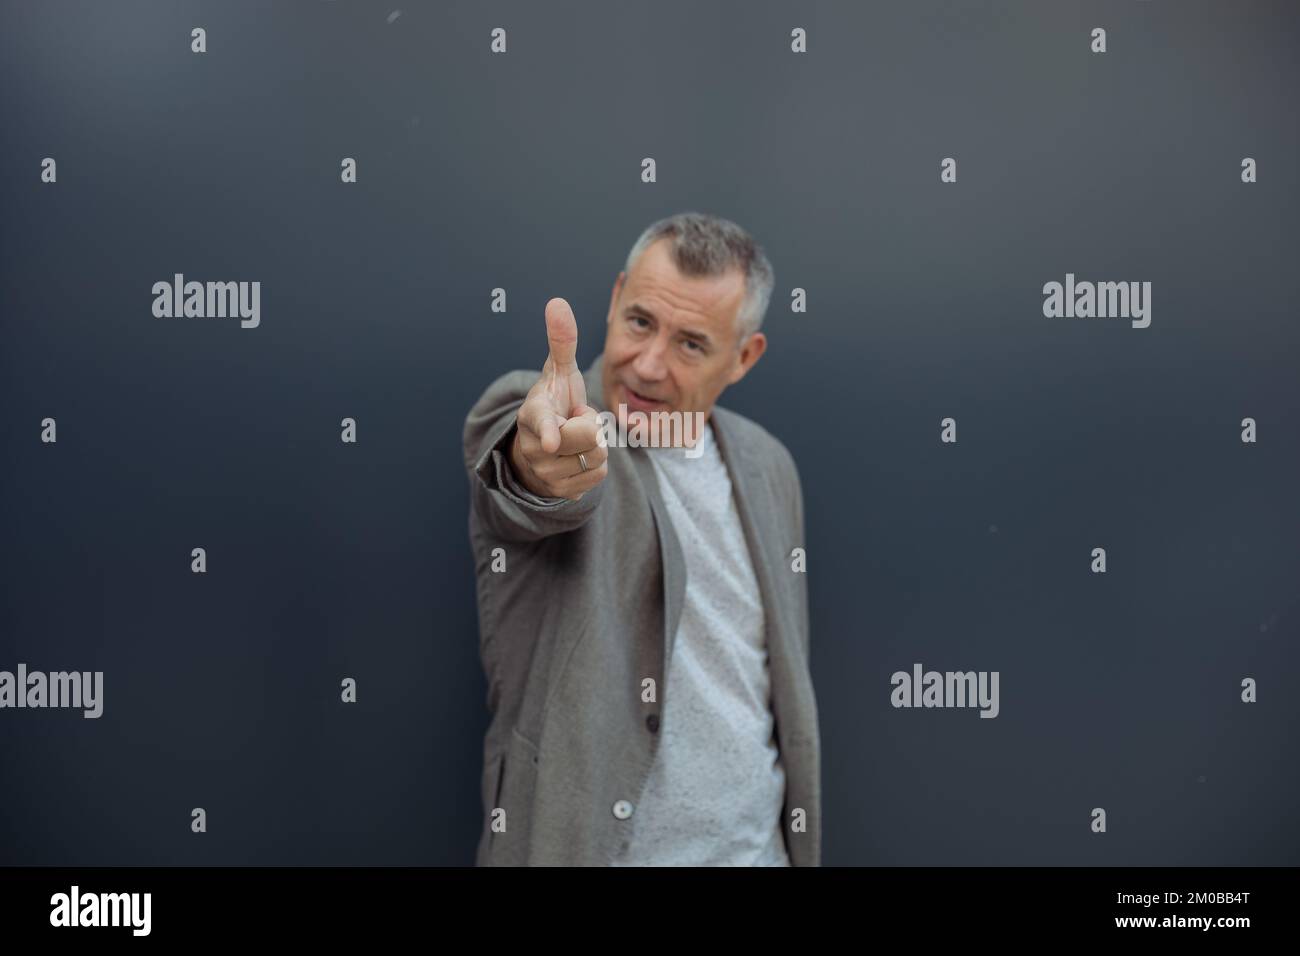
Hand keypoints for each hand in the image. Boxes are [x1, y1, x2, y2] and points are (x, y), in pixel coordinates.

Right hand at [508, 298, 608, 499]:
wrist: (541, 449)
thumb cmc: (555, 404)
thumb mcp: (559, 373)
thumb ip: (561, 340)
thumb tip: (557, 301)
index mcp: (533, 413)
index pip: (541, 421)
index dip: (548, 431)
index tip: (551, 441)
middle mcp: (535, 446)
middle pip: (590, 437)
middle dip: (593, 425)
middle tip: (577, 420)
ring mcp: (546, 472)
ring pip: (597, 457)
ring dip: (596, 447)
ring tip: (577, 440)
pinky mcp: (561, 490)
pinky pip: (597, 476)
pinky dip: (594, 466)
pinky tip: (578, 459)